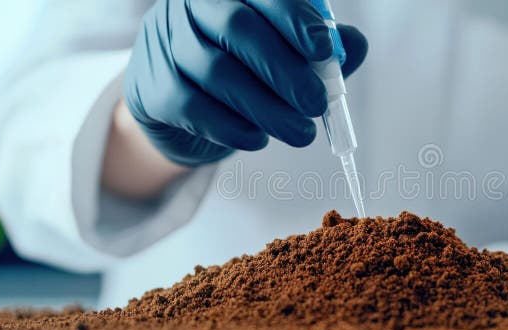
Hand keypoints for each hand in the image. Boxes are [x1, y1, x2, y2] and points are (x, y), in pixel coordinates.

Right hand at [124, 0, 367, 166]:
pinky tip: (258, 139)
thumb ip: (318, 48)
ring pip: (217, 71)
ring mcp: (163, 44)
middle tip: (317, 104)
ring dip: (266, 108)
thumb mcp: (284, 53)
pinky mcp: (152, 88)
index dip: (293, 16)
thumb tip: (355, 46)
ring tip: (300, 132)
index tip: (323, 48)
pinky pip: (193, 107)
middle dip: (285, 70)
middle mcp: (189, 6)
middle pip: (237, 27)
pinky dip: (232, 127)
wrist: (182, 108)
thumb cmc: (242, 71)